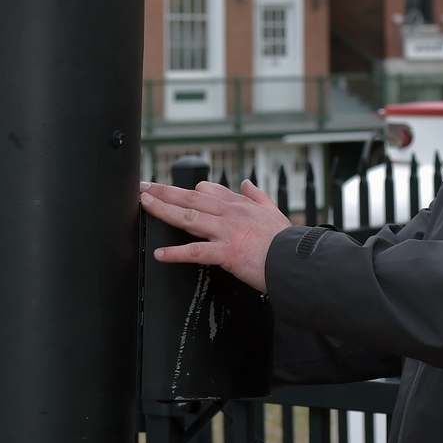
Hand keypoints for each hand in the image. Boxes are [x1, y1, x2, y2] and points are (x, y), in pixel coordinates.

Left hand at [139, 178, 291, 293]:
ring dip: (164, 210)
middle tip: (144, 188)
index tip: (170, 190)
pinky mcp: (227, 252)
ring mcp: (227, 232)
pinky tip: (160, 254)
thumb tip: (247, 183)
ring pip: (189, 218)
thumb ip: (258, 196)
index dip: (186, 191)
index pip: (207, 190)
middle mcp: (230, 214)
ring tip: (144, 205)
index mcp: (239, 205)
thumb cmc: (287, 240)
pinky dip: (177, 253)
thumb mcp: (274, 211)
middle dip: (165, 192)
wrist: (299, 260)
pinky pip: (196, 252)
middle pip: (191, 198)